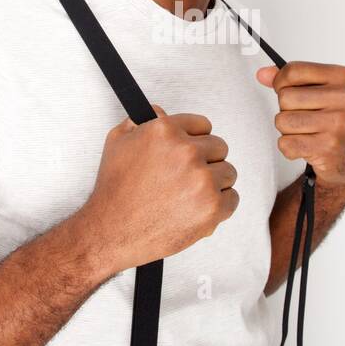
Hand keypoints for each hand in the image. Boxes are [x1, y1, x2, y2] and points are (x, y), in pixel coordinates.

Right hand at [80, 104, 238, 274]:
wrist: (112, 232)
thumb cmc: (114, 191)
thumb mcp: (118, 142)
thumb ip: (141, 122)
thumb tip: (160, 112)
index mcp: (166, 131)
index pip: (203, 125)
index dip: (196, 139)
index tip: (191, 151)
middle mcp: (186, 152)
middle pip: (220, 148)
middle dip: (207, 161)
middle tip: (188, 177)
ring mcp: (202, 180)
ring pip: (229, 172)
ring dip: (215, 183)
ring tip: (191, 195)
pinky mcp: (212, 207)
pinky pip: (232, 198)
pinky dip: (220, 206)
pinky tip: (199, 208)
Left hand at [257, 61, 344, 187]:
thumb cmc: (334, 122)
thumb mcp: (319, 93)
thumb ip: (290, 80)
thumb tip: (263, 74)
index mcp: (342, 77)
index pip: (293, 70)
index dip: (281, 83)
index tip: (289, 92)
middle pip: (285, 97)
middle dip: (286, 111)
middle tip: (305, 119)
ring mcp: (338, 124)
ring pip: (282, 121)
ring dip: (287, 131)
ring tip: (307, 133)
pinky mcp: (328, 147)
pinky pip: (286, 144)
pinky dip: (290, 149)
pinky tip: (307, 147)